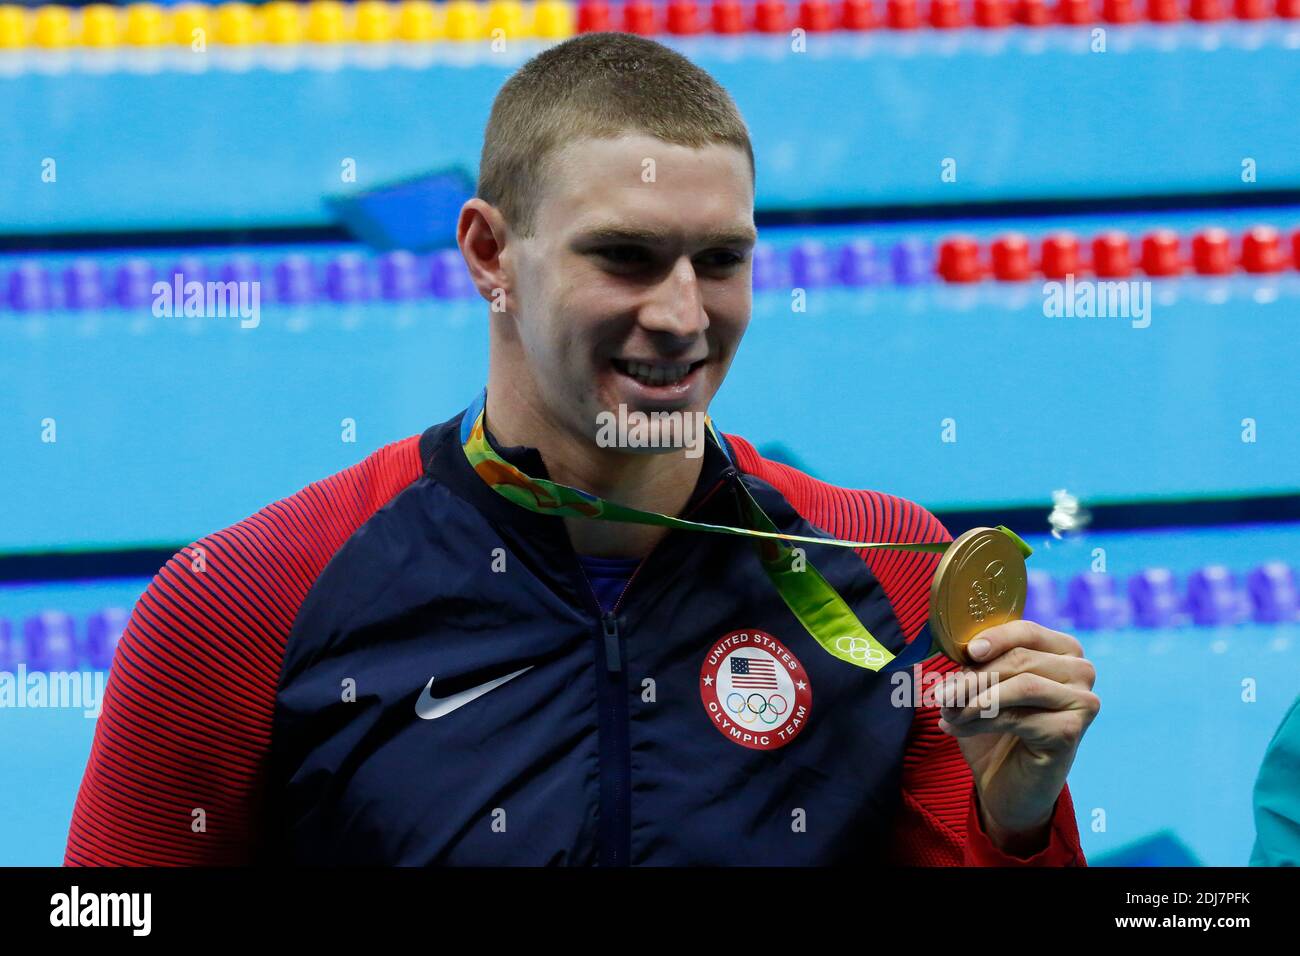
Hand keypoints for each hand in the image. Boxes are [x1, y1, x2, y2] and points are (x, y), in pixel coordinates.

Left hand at [936, 620, 1099, 853]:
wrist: (1008, 786)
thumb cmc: (996, 730)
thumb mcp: (982, 688)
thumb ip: (977, 664)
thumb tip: (960, 649)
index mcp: (1062, 650)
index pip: (1026, 631)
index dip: (994, 638)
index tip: (967, 652)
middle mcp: (1080, 671)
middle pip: (1021, 659)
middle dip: (973, 676)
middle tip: (940, 693)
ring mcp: (1082, 702)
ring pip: (1021, 685)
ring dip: (975, 699)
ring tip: (947, 712)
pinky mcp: (1071, 731)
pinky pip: (1018, 716)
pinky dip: (981, 720)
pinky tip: (959, 729)